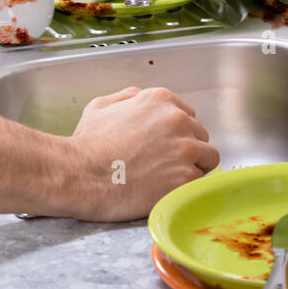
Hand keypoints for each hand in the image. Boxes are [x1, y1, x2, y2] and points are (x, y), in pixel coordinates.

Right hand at [66, 86, 218, 221]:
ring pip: (208, 158)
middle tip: (163, 165)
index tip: (165, 146)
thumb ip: (127, 98)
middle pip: (200, 136)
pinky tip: (166, 190)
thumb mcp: (100, 107)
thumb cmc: (86, 145)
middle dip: (187, 150)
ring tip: (168, 179)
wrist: (80, 175)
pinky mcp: (185, 178)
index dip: (176, 133)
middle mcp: (177, 120)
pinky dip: (187, 188)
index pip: (188, 116)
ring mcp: (184, 149)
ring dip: (193, 168)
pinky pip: (200, 182)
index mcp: (160, 100)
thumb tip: (139, 99)